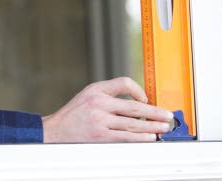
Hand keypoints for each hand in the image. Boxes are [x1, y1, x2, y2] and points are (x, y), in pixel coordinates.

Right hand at [42, 76, 173, 142]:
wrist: (54, 131)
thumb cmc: (73, 115)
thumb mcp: (87, 96)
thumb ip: (109, 96)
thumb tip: (138, 104)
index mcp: (96, 90)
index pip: (123, 83)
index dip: (139, 90)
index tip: (146, 99)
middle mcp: (98, 104)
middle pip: (134, 107)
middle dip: (154, 112)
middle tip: (167, 115)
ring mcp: (100, 121)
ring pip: (133, 123)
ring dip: (151, 126)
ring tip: (163, 127)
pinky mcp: (100, 136)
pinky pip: (125, 137)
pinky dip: (140, 137)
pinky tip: (149, 137)